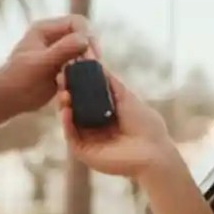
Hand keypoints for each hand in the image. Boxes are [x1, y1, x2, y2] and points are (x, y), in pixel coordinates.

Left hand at [0, 15, 95, 114]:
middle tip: (93, 67)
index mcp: (45, 29)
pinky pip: (80, 65)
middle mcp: (53, 37)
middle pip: (83, 35)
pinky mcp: (62, 67)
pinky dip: (83, 73)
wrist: (8, 99)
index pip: (77, 22)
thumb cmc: (19, 79)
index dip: (87, 36)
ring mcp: (58, 52)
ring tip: (87, 76)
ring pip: (83, 51)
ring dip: (87, 63)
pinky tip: (80, 83)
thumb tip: (85, 39)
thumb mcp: (42, 63)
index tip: (91, 56)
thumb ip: (63, 50)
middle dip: (89, 50)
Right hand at [56, 67, 178, 178]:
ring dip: (65, 106)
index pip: (85, 96)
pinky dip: (67, 123)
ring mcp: (88, 139)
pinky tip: (67, 111)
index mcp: (105, 113)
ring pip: (70, 120)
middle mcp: (94, 126)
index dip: (76, 83)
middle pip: (74, 107)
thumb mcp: (126, 97)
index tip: (69, 69)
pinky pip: (71, 136)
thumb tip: (95, 61)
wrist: (152, 151)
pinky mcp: (84, 152)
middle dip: (67, 92)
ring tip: (64, 94)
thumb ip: (109, 81)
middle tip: (61, 79)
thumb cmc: (145, 124)